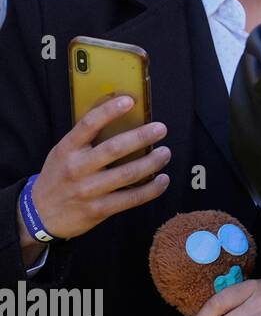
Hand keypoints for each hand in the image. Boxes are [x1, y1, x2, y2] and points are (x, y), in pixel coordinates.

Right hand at [25, 96, 169, 241]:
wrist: (41, 214)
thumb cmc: (59, 176)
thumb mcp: (63, 153)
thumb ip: (85, 139)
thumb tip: (118, 116)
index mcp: (67, 150)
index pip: (88, 125)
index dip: (109, 111)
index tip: (130, 100)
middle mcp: (77, 168)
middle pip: (115, 149)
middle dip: (142, 137)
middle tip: (161, 129)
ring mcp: (88, 190)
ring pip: (128, 173)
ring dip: (152, 162)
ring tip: (165, 153)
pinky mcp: (99, 209)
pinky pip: (132, 198)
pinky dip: (152, 189)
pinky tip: (163, 179)